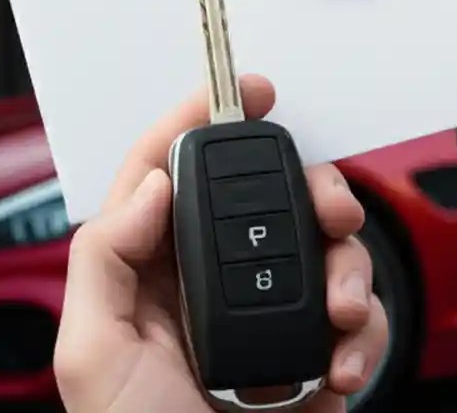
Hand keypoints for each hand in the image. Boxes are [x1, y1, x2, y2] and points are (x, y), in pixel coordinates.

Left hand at [54, 77, 387, 412]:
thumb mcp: (92, 358)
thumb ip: (105, 259)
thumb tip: (154, 183)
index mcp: (150, 277)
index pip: (169, 177)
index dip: (199, 123)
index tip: (241, 91)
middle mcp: (211, 288)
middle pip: (268, 202)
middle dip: (311, 193)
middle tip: (331, 208)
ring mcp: (268, 321)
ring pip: (326, 250)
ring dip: (347, 269)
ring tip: (339, 313)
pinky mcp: (314, 356)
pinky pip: (357, 317)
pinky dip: (364, 332)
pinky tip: (342, 365)